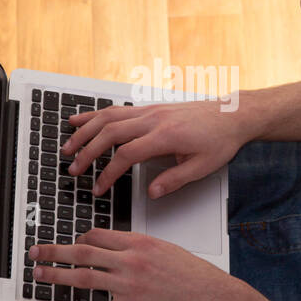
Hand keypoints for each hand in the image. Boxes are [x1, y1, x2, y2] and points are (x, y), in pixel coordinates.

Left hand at [29, 229, 246, 300]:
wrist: (213, 297)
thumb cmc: (195, 276)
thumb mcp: (167, 249)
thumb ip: (140, 248)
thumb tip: (119, 250)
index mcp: (139, 242)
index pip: (99, 234)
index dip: (80, 238)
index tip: (71, 242)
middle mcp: (131, 261)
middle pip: (83, 251)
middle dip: (55, 251)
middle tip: (36, 252)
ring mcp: (129, 285)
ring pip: (83, 278)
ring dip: (57, 276)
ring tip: (39, 276)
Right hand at [60, 99, 248, 198]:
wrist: (233, 115)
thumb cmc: (220, 140)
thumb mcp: (203, 167)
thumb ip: (174, 180)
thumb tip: (151, 193)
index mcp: (166, 136)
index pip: (126, 155)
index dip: (108, 174)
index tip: (99, 188)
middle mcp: (154, 119)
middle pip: (110, 133)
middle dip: (87, 152)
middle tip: (73, 169)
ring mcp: (150, 110)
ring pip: (108, 117)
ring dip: (84, 131)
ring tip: (67, 146)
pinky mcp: (149, 107)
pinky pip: (116, 109)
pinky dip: (94, 115)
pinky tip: (79, 120)